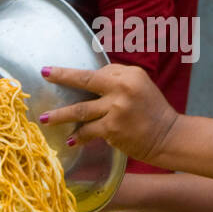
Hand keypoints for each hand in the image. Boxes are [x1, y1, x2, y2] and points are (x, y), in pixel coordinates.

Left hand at [39, 64, 179, 164]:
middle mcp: (122, 87)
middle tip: (45, 73)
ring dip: (60, 115)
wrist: (169, 136)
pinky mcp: (113, 128)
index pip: (101, 71)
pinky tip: (71, 140)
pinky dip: (79, 136)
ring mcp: (116, 108)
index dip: (81, 75)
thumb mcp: (141, 86)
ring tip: (44, 118)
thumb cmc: (153, 112)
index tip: (60, 72)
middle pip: (85, 80)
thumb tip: (90, 82)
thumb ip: (117, 82)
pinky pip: (89, 131)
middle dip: (62, 76)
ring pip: (80, 110)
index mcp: (130, 74)